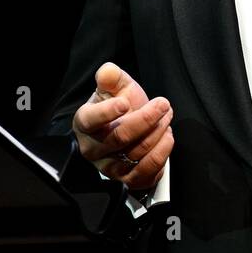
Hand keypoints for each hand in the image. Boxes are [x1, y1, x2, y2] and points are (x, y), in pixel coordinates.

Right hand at [72, 62, 173, 190]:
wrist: (128, 127)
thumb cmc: (120, 106)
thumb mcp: (115, 87)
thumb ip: (111, 76)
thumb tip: (107, 72)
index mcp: (84, 123)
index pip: (90, 120)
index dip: (106, 112)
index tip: (124, 102)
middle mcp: (93, 149)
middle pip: (120, 137)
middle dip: (146, 119)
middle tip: (163, 104)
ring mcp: (109, 168)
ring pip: (137, 153)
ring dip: (158, 133)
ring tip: (166, 118)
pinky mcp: (128, 180)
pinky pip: (147, 172)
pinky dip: (162, 153)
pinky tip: (166, 137)